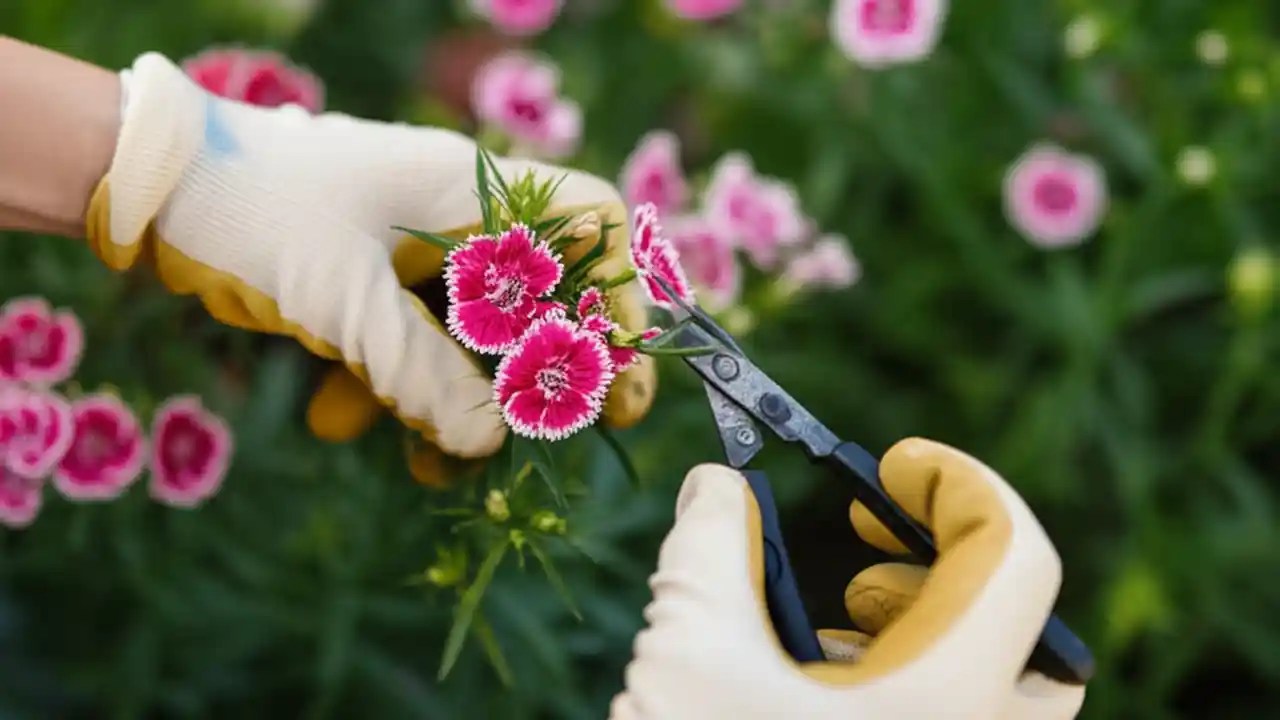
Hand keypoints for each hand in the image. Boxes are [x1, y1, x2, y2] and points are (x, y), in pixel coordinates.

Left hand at [84, 53, 654, 474]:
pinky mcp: (371, 284)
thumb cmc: (254, 216)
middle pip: (535, 300)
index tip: (618, 377)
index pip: (589, 224)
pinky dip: (387, 389)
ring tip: (425, 467)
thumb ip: (422, 376)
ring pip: (468, 336)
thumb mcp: (344, 302)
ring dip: (448, 403)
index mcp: (470, 191)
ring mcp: (413, 251)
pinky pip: (406, 343)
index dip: (620, 296)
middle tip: (535, 445)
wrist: (151, 189)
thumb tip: (489, 440)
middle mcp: (455, 218)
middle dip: (532, 382)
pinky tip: (337, 423)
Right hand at [611, 438, 1085, 719]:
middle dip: (950, 579)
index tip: (890, 468)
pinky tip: (813, 698)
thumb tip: (718, 487)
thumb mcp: (689, 648)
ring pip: (994, 698)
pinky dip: (904, 693)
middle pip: (1032, 643)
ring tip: (830, 635)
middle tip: (868, 567)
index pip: (1017, 557)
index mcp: (946, 705)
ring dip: (922, 638)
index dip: (959, 485)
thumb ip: (709, 543)